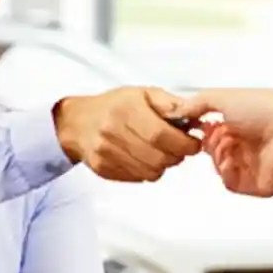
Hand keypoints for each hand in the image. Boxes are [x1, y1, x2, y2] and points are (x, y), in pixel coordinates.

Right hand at [53, 86, 200, 181]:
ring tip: (160, 151)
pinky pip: (138, 178)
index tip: (193, 143)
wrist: (77, 122)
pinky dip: (148, 171)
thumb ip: (170, 104)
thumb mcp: (142, 94)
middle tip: (180, 148)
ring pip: (151, 172)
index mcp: (126, 110)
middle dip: (177, 156)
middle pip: (158, 157)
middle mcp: (113, 132)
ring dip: (163, 165)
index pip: (161, 135)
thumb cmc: (112, 106)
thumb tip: (195, 114)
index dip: (183, 143)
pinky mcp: (104, 169)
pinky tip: (144, 157)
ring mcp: (107, 153)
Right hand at [173, 89, 272, 197]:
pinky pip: (230, 183)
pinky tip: (230, 160)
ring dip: (217, 156)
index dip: (203, 129)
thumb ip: (199, 102)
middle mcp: (248, 141)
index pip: (214, 130)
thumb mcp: (226, 96)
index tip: (195, 125)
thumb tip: (179, 109)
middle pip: (214, 150)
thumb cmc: (269, 110)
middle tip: (213, 133)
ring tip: (227, 144)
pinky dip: (225, 172)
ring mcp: (252, 163)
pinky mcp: (256, 183)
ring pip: (219, 167)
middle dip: (209, 142)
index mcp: (244, 120)